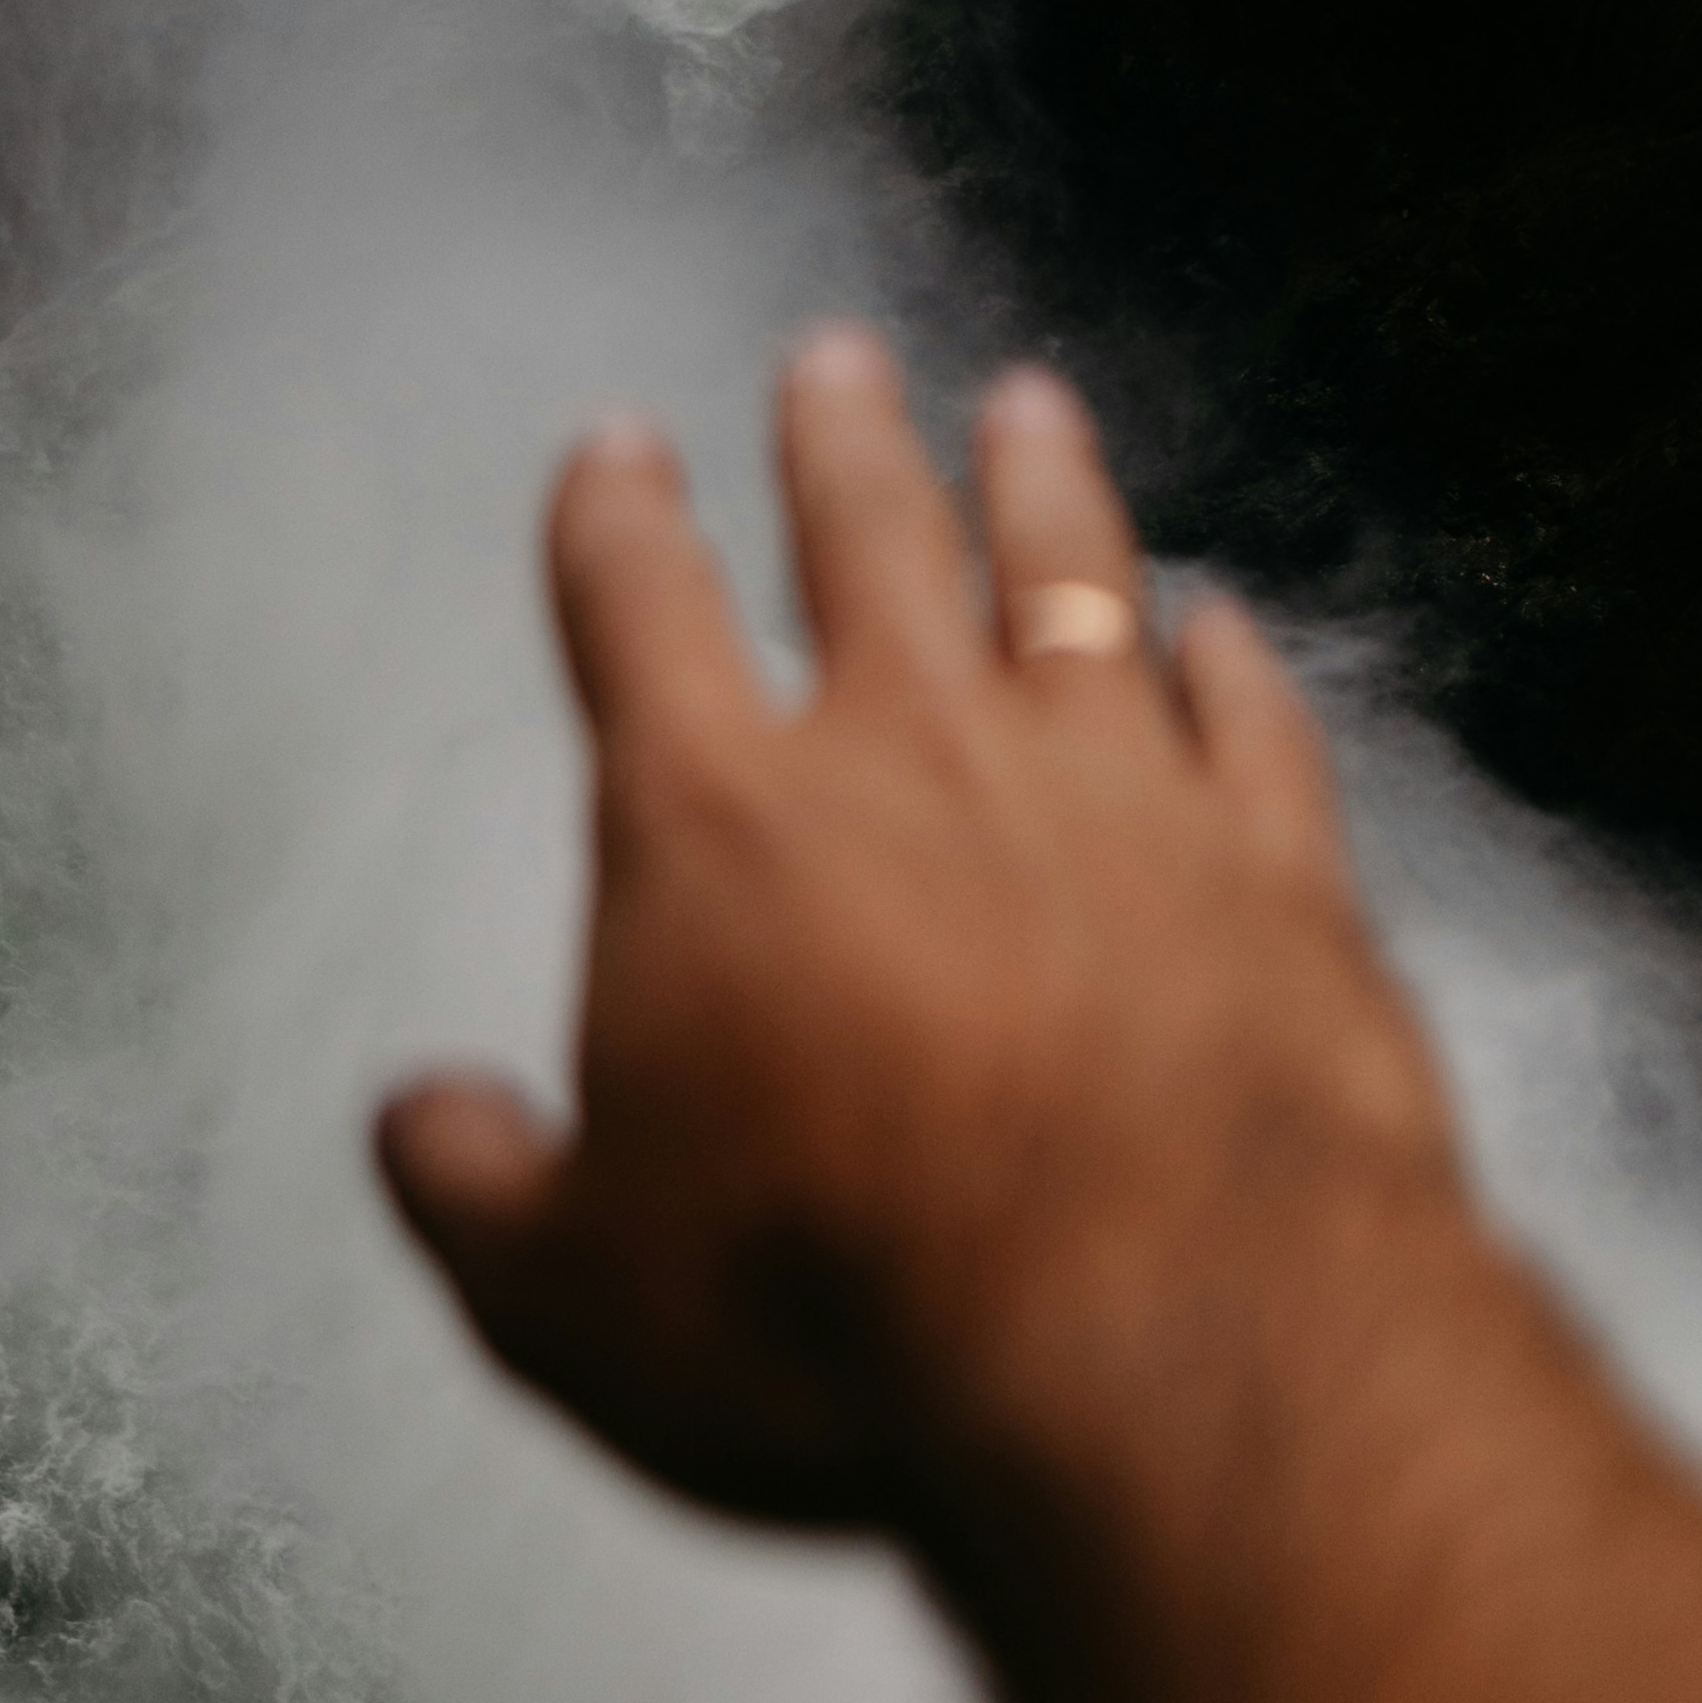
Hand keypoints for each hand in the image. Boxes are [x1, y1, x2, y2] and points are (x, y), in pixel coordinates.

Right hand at [375, 331, 1464, 1540]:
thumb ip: (477, 1190)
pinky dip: (1234, 662)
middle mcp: (920, 756)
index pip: (639, 616)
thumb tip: (420, 1128)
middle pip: (870, 540)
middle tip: (836, 361)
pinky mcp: (1281, 866)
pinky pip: (1250, 719)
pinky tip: (1227, 626)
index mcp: (719, 826)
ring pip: (1073, 578)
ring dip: (1043, 486)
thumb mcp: (571, 1301)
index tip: (617, 454)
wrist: (1168, 1341)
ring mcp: (1119, 790)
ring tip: (1029, 410)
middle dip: (839, 442)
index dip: (615, 523)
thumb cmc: (850, 1318)